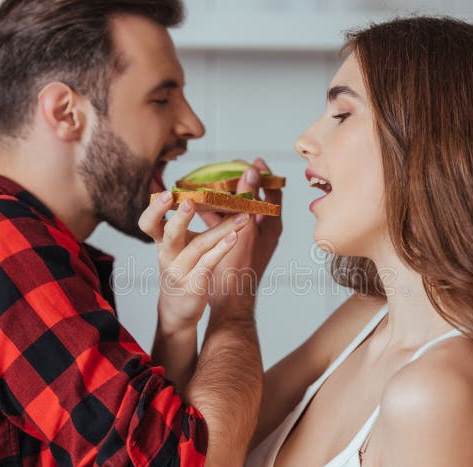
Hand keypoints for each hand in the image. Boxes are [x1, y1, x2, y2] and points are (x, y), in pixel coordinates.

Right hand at [138, 192, 249, 330]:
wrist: (178, 308)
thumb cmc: (181, 269)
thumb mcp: (174, 245)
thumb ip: (177, 221)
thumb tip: (184, 191)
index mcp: (161, 242)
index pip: (148, 223)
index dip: (154, 209)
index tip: (167, 192)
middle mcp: (167, 256)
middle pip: (170, 233)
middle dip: (181, 216)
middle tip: (192, 201)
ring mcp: (180, 272)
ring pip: (198, 246)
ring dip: (221, 229)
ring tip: (241, 215)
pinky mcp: (194, 285)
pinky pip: (209, 264)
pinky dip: (222, 249)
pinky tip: (234, 237)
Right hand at [198, 157, 282, 298]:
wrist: (230, 300)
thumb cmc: (240, 267)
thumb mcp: (244, 229)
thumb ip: (249, 200)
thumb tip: (251, 171)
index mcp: (271, 225)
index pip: (272, 191)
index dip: (264, 174)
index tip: (253, 160)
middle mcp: (261, 229)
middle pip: (254, 198)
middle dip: (241, 182)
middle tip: (228, 169)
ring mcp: (246, 237)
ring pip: (237, 209)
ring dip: (225, 197)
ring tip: (210, 183)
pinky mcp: (231, 244)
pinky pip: (225, 222)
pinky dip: (215, 212)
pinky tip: (199, 205)